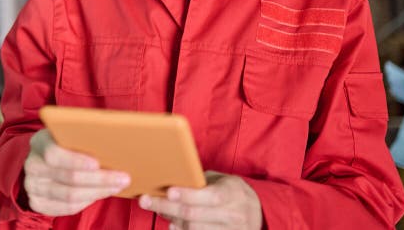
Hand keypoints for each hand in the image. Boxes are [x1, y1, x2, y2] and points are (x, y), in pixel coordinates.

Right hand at [23, 129, 130, 216]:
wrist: (44, 160)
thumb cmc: (64, 143)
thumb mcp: (68, 132)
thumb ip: (84, 133)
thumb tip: (116, 137)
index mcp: (39, 141)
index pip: (53, 153)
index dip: (76, 160)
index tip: (98, 163)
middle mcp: (33, 164)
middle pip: (68, 177)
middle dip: (99, 179)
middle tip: (123, 178)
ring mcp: (33, 186)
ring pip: (70, 196)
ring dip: (98, 192)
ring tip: (117, 186)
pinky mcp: (38, 202)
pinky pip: (67, 208)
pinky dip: (87, 202)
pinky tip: (101, 194)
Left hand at [139, 171, 261, 229]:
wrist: (258, 212)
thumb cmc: (233, 191)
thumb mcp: (222, 180)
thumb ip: (201, 181)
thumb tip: (172, 178)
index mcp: (233, 194)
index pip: (208, 197)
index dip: (187, 195)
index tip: (169, 191)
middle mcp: (233, 215)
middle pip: (194, 215)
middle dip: (167, 207)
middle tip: (145, 200)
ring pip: (194, 229)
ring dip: (172, 220)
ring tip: (157, 209)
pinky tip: (173, 225)